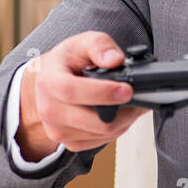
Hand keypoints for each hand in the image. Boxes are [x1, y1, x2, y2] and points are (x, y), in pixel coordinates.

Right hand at [16, 31, 149, 160]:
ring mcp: (58, 130)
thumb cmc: (65, 63)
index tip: (127, 90)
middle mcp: (50, 110)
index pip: (72, 91)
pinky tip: (118, 113)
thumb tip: (115, 60)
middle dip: (124, 110)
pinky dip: (117, 128)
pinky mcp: (70, 143)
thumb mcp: (80, 43)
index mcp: (49, 82)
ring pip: (103, 133)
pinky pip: (102, 141)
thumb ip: (99, 45)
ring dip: (124, 119)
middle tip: (139, 96)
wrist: (48, 83)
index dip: (102, 93)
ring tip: (130, 101)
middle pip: (94, 121)